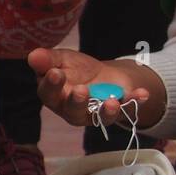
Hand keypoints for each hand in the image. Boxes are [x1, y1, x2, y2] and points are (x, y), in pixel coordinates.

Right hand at [28, 48, 151, 128]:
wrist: (105, 76)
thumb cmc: (77, 69)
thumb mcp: (63, 59)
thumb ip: (48, 60)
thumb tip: (32, 56)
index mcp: (55, 96)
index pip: (48, 94)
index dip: (51, 85)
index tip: (55, 72)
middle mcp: (73, 110)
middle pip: (72, 111)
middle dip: (76, 102)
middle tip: (80, 90)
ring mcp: (96, 114)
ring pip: (98, 117)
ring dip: (106, 111)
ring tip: (112, 102)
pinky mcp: (117, 113)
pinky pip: (126, 110)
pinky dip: (135, 101)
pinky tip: (143, 93)